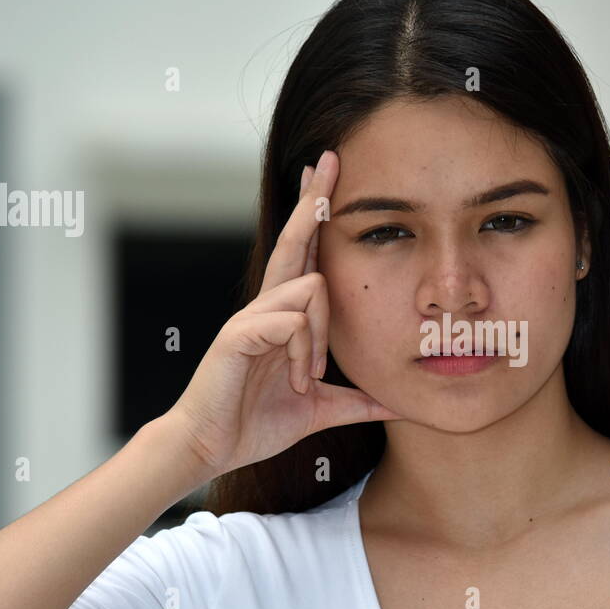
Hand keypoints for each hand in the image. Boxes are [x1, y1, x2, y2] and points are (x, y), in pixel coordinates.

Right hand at [163, 150, 402, 479]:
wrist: (210, 449)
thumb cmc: (255, 425)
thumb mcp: (320, 410)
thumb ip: (357, 402)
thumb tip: (400, 403)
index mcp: (282, 316)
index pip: (303, 253)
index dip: (314, 215)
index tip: (328, 177)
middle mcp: (266, 307)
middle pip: (294, 240)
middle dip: (313, 201)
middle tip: (329, 159)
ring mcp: (250, 318)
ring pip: (308, 289)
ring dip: (319, 338)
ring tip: (306, 379)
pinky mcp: (238, 336)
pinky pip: (289, 322)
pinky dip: (301, 350)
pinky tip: (296, 378)